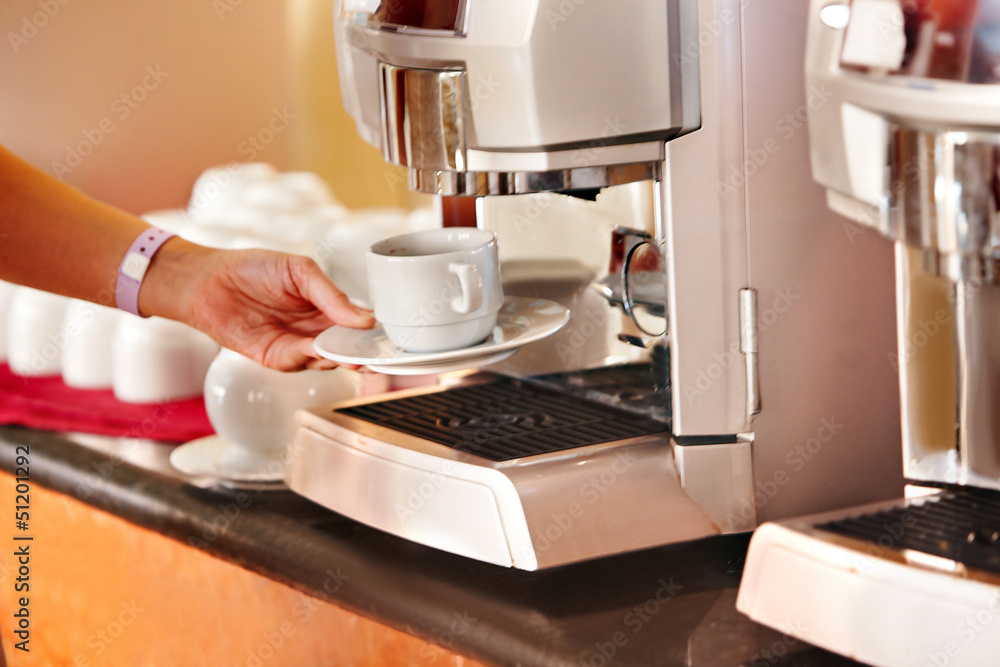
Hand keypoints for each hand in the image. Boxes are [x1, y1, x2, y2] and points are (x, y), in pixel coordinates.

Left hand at [143, 241, 373, 370]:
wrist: (210, 281)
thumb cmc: (252, 269)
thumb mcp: (300, 271)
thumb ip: (332, 295)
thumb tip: (363, 318)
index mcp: (325, 306)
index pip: (356, 323)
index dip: (372, 331)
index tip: (387, 336)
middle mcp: (314, 329)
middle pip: (347, 347)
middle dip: (361, 353)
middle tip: (374, 353)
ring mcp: (296, 345)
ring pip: (327, 359)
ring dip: (338, 357)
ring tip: (350, 352)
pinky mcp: (276, 358)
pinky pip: (299, 361)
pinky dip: (310, 356)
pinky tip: (317, 347)